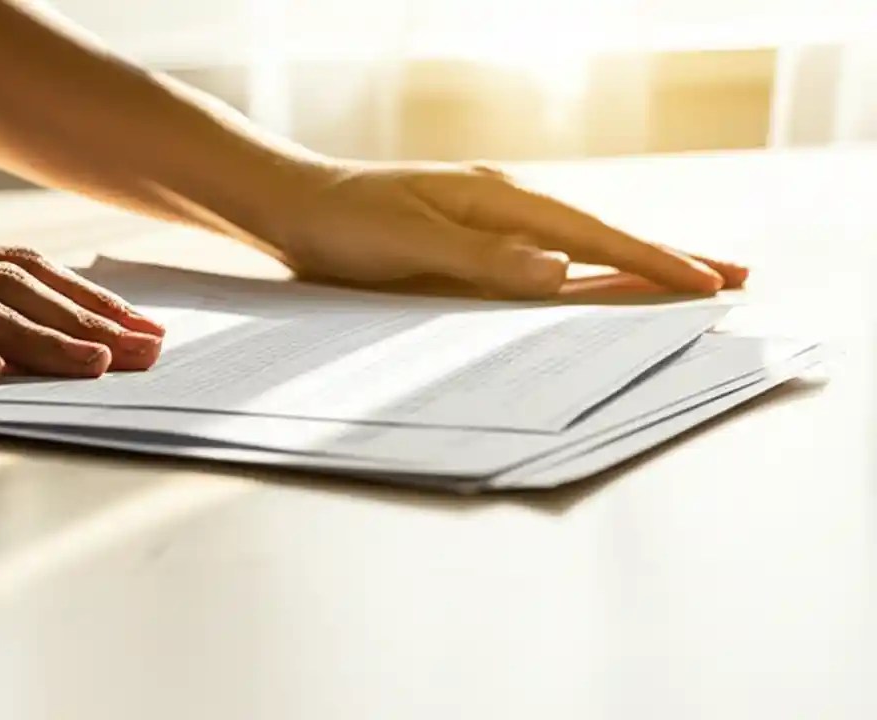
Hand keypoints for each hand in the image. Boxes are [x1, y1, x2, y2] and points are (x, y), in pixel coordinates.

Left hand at [273, 161, 747, 298]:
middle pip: (602, 237)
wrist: (296, 207)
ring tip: (690, 282)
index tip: (707, 282)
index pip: (591, 235)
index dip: (650, 262)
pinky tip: (602, 288)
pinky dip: (586, 275)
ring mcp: (491, 227)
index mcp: (497, 200)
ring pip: (580, 250)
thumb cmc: (345, 222)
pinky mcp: (472, 248)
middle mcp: (504, 210)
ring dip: (633, 267)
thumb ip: (484, 258)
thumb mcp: (409, 240)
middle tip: (735, 277)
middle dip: (666, 258)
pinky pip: (544, 265)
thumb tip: (562, 270)